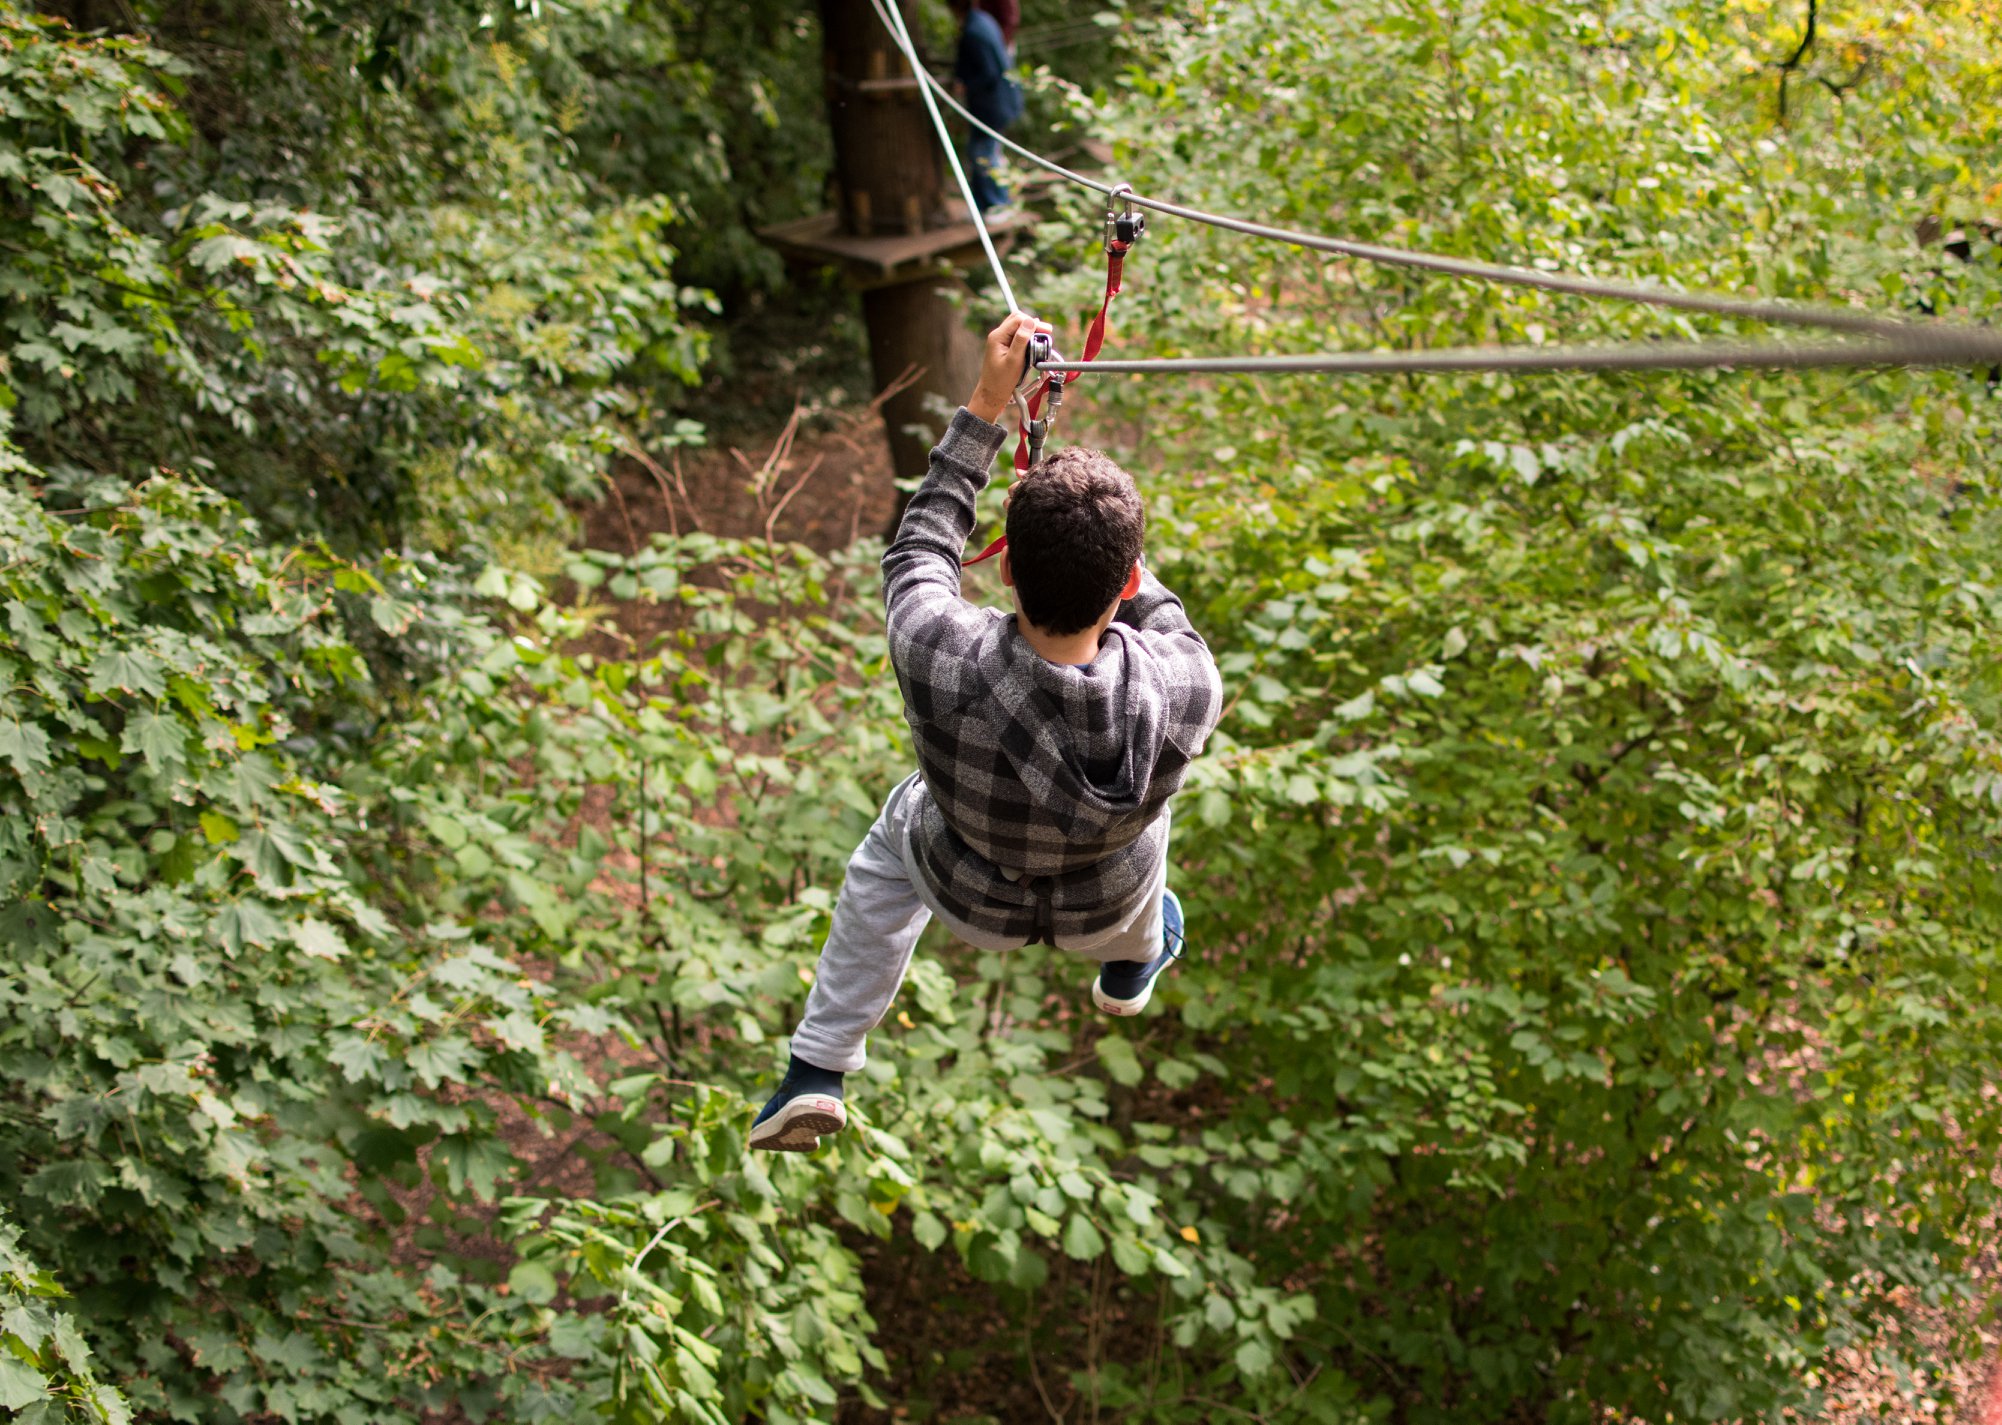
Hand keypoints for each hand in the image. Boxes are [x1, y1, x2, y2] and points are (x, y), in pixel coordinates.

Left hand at [967, 310, 1051, 425]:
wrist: (992, 394)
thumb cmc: (1001, 381)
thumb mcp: (1014, 360)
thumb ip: (1021, 340)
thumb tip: (1030, 321)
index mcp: (997, 337)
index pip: (1018, 319)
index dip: (1034, 323)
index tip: (1048, 331)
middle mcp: (998, 335)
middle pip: (1018, 319)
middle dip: (1033, 324)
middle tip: (1047, 333)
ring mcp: (1001, 341)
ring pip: (1018, 327)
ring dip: (1031, 331)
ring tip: (1043, 340)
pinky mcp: (1005, 347)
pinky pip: (1018, 336)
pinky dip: (1028, 338)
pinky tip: (1035, 346)